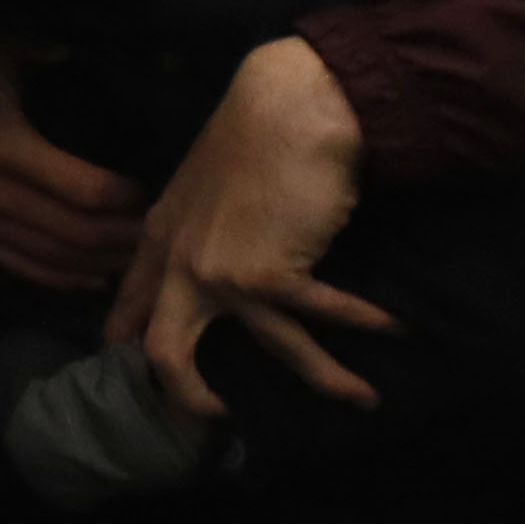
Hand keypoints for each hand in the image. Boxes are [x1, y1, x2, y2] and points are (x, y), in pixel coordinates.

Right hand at [0, 29, 147, 293]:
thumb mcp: (4, 42)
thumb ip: (51, 50)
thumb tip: (100, 57)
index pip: (82, 191)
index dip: (128, 201)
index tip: (160, 195)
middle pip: (71, 233)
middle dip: (123, 239)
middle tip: (162, 237)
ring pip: (47, 258)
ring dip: (97, 264)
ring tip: (138, 260)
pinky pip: (15, 265)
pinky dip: (59, 277)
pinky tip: (94, 277)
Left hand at [110, 36, 391, 417]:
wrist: (290, 106)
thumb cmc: (256, 134)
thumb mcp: (205, 182)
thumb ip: (200, 225)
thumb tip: (217, 259)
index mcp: (162, 235)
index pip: (132, 299)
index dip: (128, 335)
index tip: (129, 362)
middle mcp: (183, 262)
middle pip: (165, 352)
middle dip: (187, 395)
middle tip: (215, 417)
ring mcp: (224, 275)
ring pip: (275, 352)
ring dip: (327, 379)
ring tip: (362, 398)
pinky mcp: (270, 276)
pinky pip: (324, 316)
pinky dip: (366, 322)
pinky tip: (396, 327)